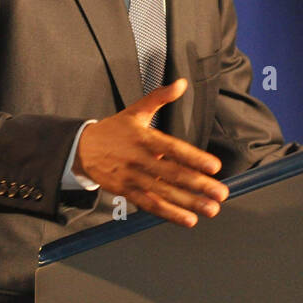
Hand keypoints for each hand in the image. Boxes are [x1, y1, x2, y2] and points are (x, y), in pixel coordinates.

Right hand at [74, 78, 229, 227]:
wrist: (82, 148)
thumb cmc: (114, 130)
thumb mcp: (136, 111)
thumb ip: (160, 97)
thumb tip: (182, 83)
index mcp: (144, 138)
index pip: (173, 149)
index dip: (194, 158)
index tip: (214, 166)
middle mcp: (139, 159)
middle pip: (172, 174)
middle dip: (199, 185)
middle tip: (220, 193)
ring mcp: (132, 178)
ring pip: (164, 193)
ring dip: (188, 203)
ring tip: (210, 209)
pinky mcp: (126, 192)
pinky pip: (150, 205)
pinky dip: (169, 214)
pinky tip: (188, 219)